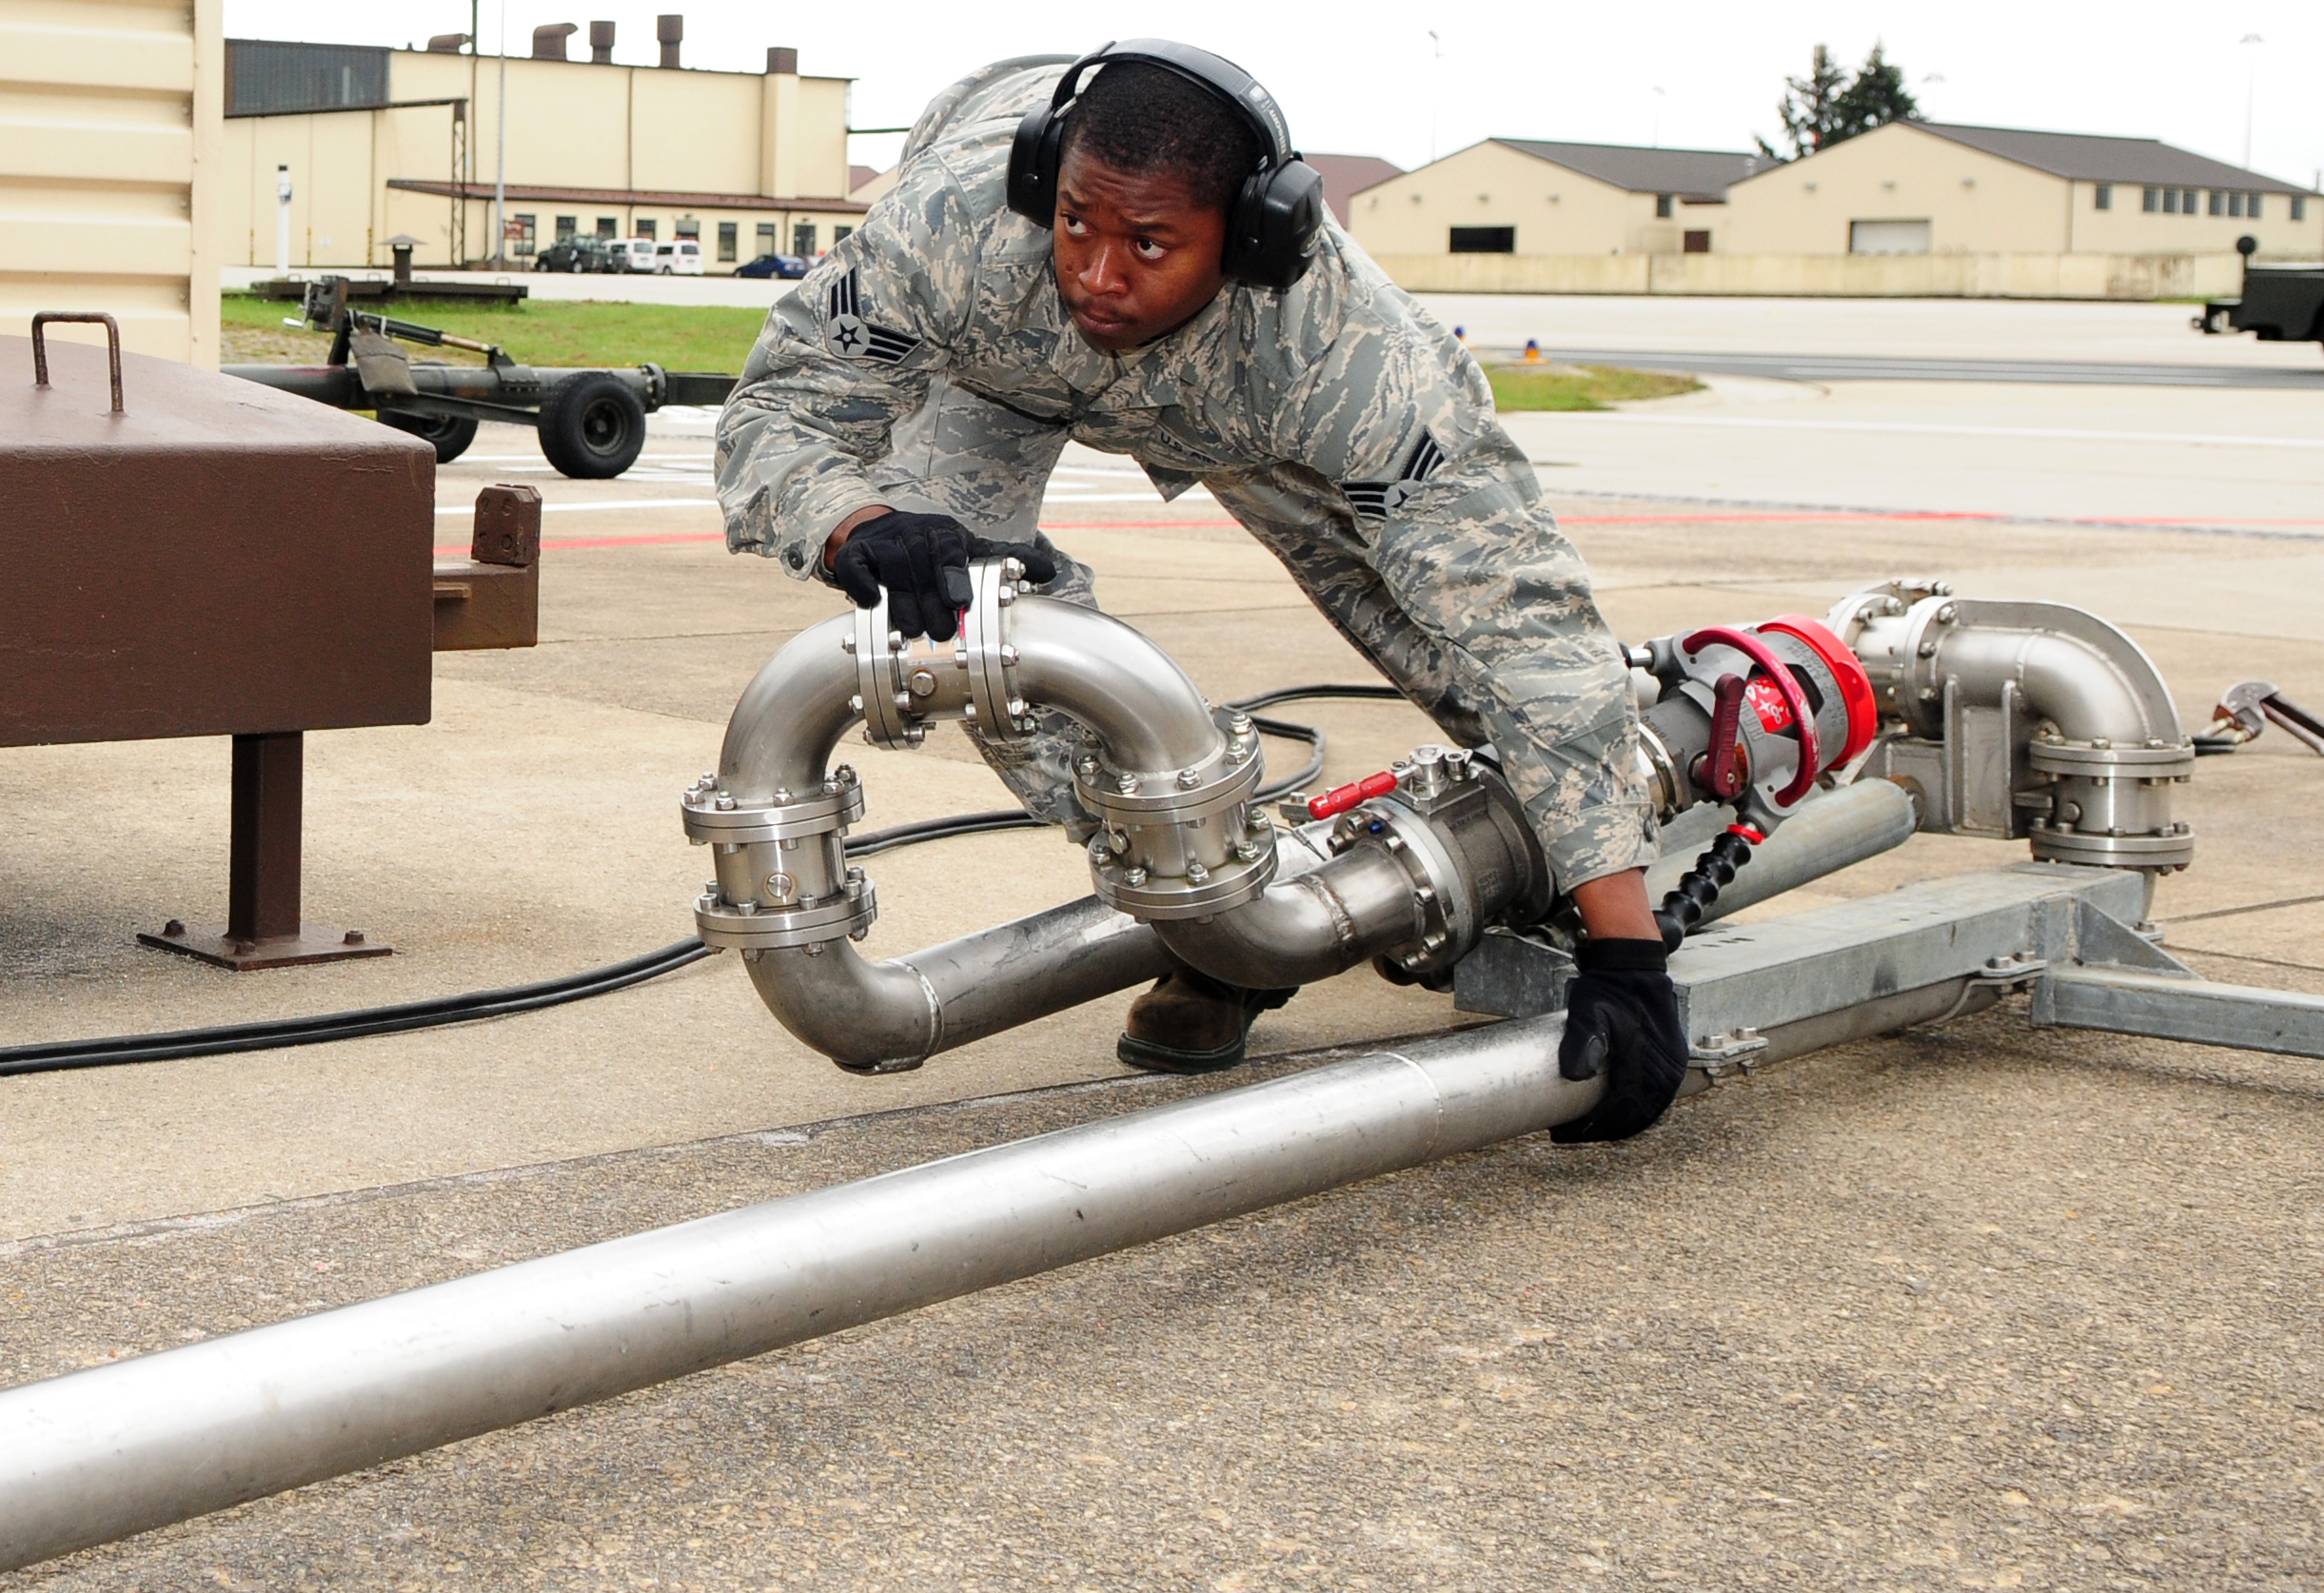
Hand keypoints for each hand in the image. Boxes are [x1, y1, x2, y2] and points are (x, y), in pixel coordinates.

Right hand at [828, 513, 1060, 642]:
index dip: (954, 573)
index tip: (961, 601)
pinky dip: (862, 584)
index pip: (949, 546)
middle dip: (930, 599)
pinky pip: (855, 567)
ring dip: (903, 601)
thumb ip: (1006, 559)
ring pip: (891, 568)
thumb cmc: (931, 549)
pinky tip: (873, 603)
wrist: (879, 531)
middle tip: (942, 632)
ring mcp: (882, 542)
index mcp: (944, 532)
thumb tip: (1048, 572)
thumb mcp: (969, 549)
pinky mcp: (855, 554)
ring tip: (913, 631)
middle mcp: (912, 533)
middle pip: (920, 563)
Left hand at [1552, 937, 1689, 1142]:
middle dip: (1602, 1131)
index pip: (1621, 1111)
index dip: (1592, 1127)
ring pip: (1646, 1111)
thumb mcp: (1589, 1009)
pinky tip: (1609, 1111)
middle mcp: (1668, 1070)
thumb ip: (1583, 1039)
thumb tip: (1576, 1074)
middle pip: (1635, 1118)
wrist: (1634, 965)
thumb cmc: (1610, 987)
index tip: (1564, 1133)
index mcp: (1651, 1062)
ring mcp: (1672, 1066)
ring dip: (1617, 1124)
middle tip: (1568, 1134)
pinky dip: (1632, 1110)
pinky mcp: (1669, 1061)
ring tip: (1585, 1127)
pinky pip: (1652, 1097)